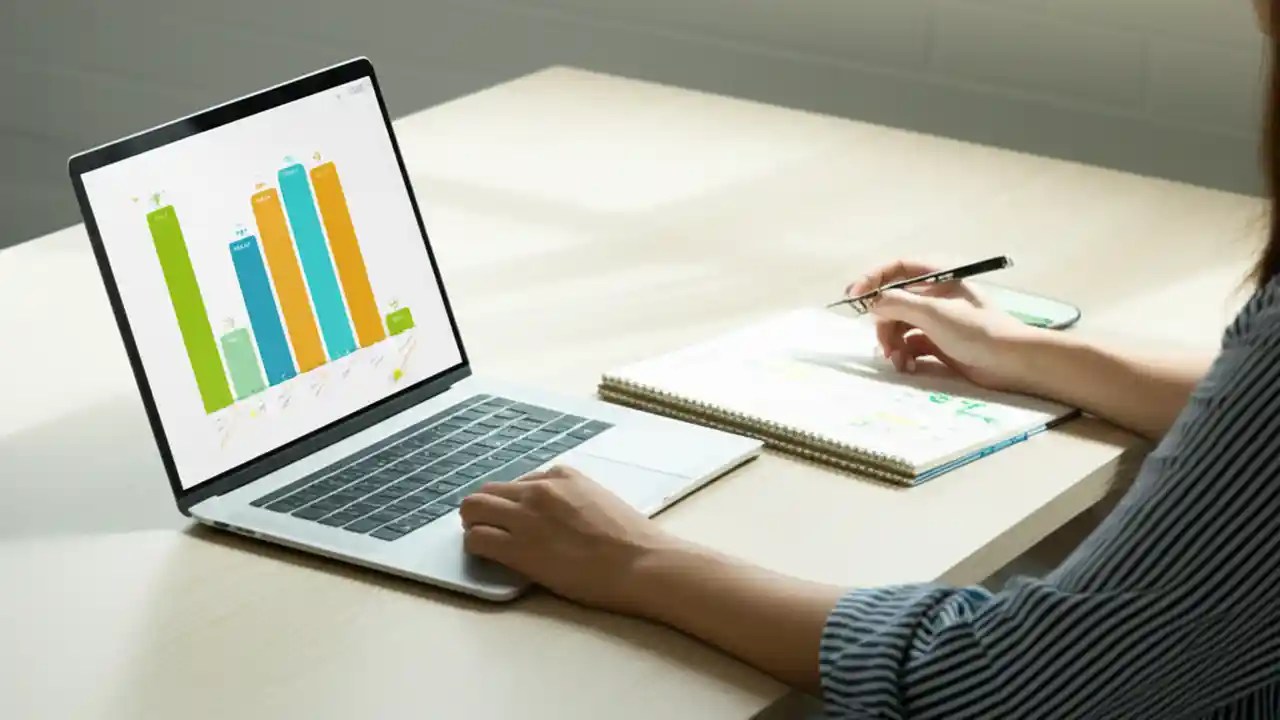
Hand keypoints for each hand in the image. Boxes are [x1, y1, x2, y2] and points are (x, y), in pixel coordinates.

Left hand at [459, 466, 672, 612]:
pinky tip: (488, 557)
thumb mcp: (600, 501)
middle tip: (494, 530)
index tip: (520, 520)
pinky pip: (476, 539)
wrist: (641, 563)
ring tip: (485, 541)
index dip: (516, 504)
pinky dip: (476, 547)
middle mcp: (539, 490)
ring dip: (474, 524)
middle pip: (488, 491)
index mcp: (562, 475)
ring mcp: (526, 517)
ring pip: (473, 509)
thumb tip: (557, 518)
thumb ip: (572, 501)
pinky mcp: (518, 548)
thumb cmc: (632, 540)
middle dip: (486, 510)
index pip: (520, 483)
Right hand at [846, 259, 1040, 390]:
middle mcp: (935, 295)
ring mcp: (936, 321)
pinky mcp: (939, 344)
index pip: (897, 269)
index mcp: (937, 277)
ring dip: (892, 343)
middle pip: (893, 302)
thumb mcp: (933, 313)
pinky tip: (908, 367)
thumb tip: (871, 302)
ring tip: (898, 360)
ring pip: (899, 326)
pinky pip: (909, 345)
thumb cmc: (977, 330)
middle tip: (883, 343)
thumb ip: (897, 303)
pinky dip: (905, 356)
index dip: (873, 280)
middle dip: (883, 323)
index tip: (854, 297)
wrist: (1012, 363)